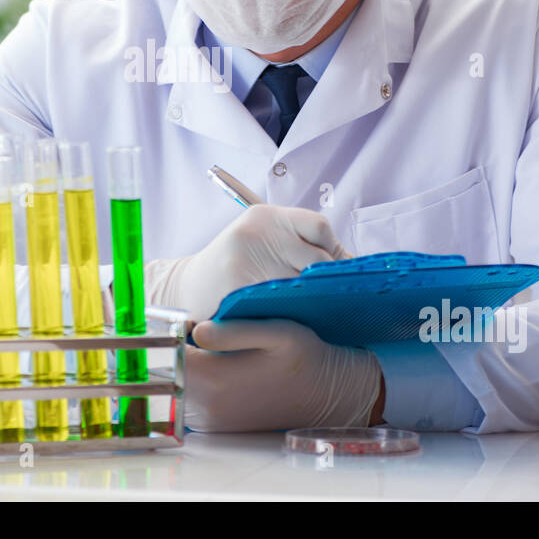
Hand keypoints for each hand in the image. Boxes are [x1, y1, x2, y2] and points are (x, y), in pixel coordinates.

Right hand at [145, 204, 347, 321]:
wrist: (185, 289)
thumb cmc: (233, 270)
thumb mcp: (262, 244)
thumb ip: (299, 248)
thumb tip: (354, 266)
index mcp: (265, 216)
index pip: (319, 226)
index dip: (332, 252)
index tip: (332, 273)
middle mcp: (256, 230)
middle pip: (316, 260)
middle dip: (326, 284)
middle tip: (332, 302)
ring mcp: (246, 258)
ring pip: (302, 285)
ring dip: (313, 303)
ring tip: (315, 314)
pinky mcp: (237, 287)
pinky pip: (281, 305)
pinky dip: (292, 316)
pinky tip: (293, 323)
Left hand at [183, 318, 382, 431]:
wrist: (326, 396)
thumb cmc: (303, 358)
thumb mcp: (277, 332)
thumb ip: (234, 330)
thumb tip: (197, 330)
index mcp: (215, 379)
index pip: (168, 353)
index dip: (171, 332)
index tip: (184, 320)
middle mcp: (206, 406)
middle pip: (167, 371)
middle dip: (174, 349)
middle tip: (195, 330)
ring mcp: (210, 420)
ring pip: (176, 387)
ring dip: (184, 367)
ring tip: (210, 350)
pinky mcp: (216, 427)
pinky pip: (189, 401)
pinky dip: (195, 383)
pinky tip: (219, 369)